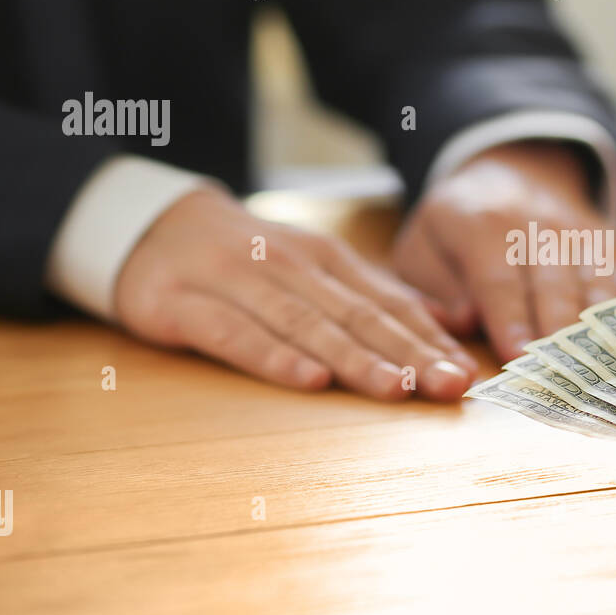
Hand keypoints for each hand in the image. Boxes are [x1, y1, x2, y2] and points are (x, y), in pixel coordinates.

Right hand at [114, 187, 476, 399]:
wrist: (150, 226)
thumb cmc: (248, 260)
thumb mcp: (315, 269)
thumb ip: (374, 297)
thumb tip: (447, 325)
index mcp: (326, 259)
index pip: (386, 302)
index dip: (428, 338)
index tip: (465, 371)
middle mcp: (289, 266)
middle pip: (356, 315)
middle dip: (408, 352)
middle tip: (448, 386)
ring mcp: (236, 282)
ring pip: (305, 324)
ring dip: (354, 359)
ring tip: (396, 388)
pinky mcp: (184, 305)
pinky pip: (235, 335)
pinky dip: (274, 358)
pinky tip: (309, 381)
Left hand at [393, 141, 615, 359]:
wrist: (511, 173)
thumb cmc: (456, 230)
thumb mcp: (423, 249)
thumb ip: (437, 289)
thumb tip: (466, 320)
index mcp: (481, 223)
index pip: (498, 277)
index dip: (509, 319)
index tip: (516, 357)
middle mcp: (536, 221)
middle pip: (553, 283)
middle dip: (556, 331)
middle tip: (559, 377)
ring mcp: (578, 229)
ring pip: (594, 283)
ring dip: (596, 329)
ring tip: (599, 373)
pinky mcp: (608, 240)